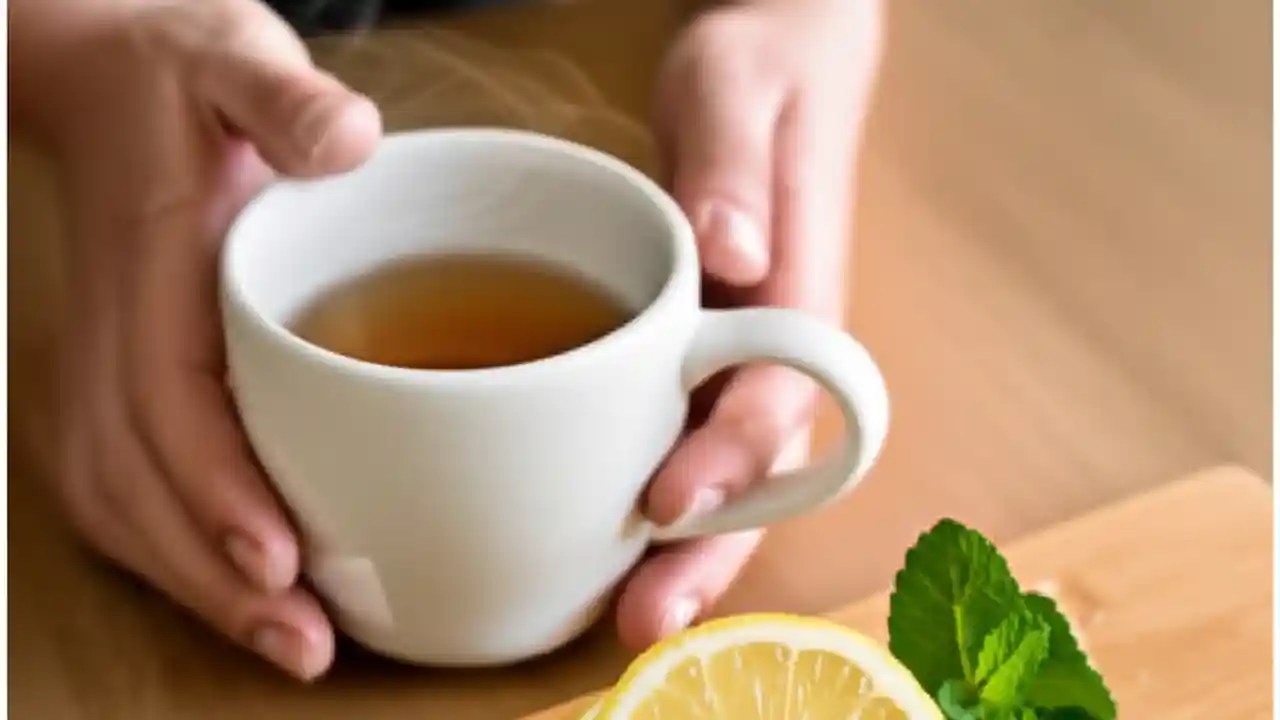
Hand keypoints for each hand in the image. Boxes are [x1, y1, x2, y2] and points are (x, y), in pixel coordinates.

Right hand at [34, 0, 379, 679]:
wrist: (114, 77)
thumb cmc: (183, 74)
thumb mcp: (237, 58)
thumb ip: (288, 98)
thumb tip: (348, 138)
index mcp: (152, 271)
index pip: (167, 399)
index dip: (214, 488)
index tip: (274, 558)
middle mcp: (116, 333)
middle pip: (140, 484)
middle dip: (213, 578)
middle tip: (303, 644)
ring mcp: (108, 362)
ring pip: (124, 503)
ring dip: (194, 585)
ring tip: (286, 642)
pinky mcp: (126, 377)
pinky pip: (127, 486)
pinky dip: (175, 552)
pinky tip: (238, 587)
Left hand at [616, 0, 882, 646]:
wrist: (774, 63)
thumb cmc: (760, 69)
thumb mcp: (737, 91)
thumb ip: (736, 169)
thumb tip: (733, 254)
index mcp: (798, 287)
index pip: (778, 396)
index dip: (732, 459)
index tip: (670, 501)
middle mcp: (776, 340)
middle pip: (763, 472)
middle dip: (709, 554)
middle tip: (642, 622)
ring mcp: (738, 353)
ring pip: (727, 474)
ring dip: (683, 550)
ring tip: (618, 614)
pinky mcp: (696, 353)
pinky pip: (681, 436)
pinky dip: (647, 496)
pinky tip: (596, 535)